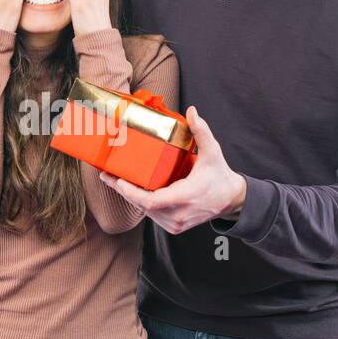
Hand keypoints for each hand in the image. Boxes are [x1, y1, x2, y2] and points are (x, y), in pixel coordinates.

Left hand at [98, 106, 246, 233]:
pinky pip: (151, 215)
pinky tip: (130, 190)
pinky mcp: (173, 227)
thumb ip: (201, 132)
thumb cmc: (219, 176)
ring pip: (145, 212)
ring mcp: (175, 223)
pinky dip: (140, 203)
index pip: (151, 201)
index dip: (131, 192)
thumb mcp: (213, 153)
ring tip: (114, 180)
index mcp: (185, 197)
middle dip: (122, 190)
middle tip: (106, 175)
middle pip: (142, 206)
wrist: (231, 200)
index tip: (117, 179)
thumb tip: (192, 111)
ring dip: (129, 197)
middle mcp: (178, 215)